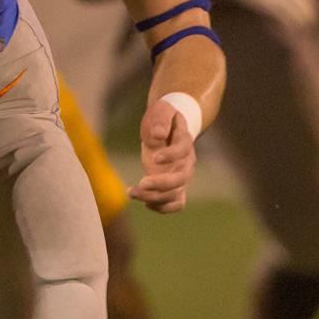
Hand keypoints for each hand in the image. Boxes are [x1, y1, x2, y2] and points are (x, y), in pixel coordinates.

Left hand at [129, 98, 195, 213]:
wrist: (168, 128)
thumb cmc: (163, 118)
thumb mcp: (161, 111)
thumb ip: (160, 119)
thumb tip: (157, 134)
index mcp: (184, 141)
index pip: (182, 150)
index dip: (171, 155)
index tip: (154, 157)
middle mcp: (187, 162)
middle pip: (181, 178)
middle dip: (161, 184)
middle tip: (141, 183)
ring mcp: (182, 176)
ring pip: (176, 194)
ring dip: (154, 198)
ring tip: (131, 192)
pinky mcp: (175, 186)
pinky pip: (176, 203)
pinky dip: (163, 208)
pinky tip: (145, 203)